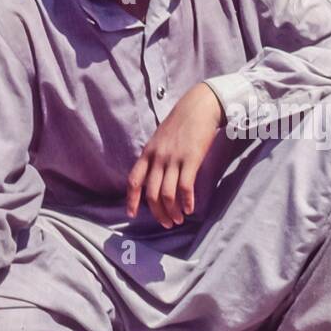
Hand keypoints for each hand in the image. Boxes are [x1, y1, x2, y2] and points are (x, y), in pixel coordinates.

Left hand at [126, 82, 223, 227]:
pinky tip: (189, 209)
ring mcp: (174, 158)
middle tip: (167, 223)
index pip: (134, 180)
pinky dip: (186, 202)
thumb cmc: (182, 122)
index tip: (132, 214)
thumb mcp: (161, 138)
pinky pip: (185, 187)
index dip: (131, 199)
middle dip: (158, 213)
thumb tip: (155, 176)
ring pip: (167, 194)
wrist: (199, 106)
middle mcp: (158, 157)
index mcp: (148, 152)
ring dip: (172, 211)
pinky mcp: (191, 159)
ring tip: (178, 220)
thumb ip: (156, 156)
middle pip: (151, 193)